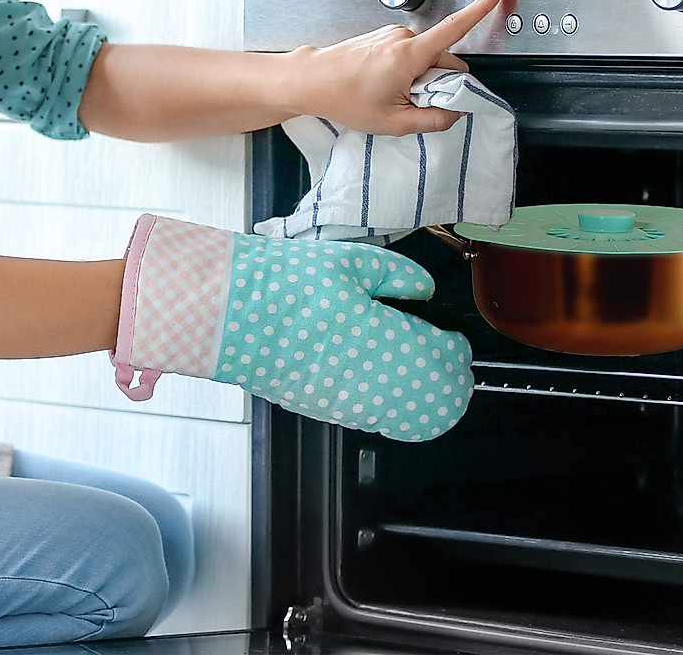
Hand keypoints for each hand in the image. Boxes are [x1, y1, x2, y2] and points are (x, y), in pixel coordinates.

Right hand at [110, 215, 473, 442]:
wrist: (229, 313)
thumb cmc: (284, 281)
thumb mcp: (347, 261)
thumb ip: (395, 276)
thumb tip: (422, 291)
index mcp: (388, 340)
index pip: (448, 359)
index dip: (453, 345)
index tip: (445, 331)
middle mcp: (376, 383)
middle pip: (441, 402)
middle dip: (446, 378)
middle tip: (439, 353)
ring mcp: (351, 403)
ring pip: (413, 421)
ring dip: (423, 398)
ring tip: (415, 369)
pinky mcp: (326, 410)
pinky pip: (378, 420)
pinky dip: (392, 407)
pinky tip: (380, 378)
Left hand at [280, 0, 508, 135]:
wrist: (312, 81)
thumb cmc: (345, 98)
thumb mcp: (394, 122)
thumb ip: (433, 119)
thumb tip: (455, 113)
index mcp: (410, 54)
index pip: (456, 27)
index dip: (482, 7)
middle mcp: (403, 38)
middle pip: (444, 59)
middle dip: (440, 82)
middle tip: (413, 103)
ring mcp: (392, 35)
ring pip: (426, 59)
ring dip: (421, 78)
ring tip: (391, 95)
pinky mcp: (384, 37)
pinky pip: (410, 55)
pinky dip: (407, 72)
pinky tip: (385, 86)